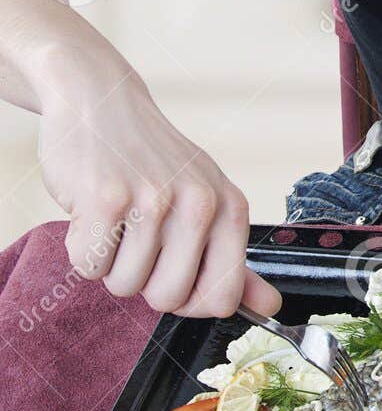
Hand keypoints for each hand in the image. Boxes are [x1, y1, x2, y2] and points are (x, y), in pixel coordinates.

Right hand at [39, 66, 281, 319]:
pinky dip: (81, 248)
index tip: (175, 277)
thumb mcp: (207, 199)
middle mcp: (200, 204)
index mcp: (232, 209)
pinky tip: (92, 212)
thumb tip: (270, 308)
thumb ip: (234, 259)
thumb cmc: (153, 159)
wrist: (101, 101)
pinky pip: (88, 266)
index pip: (224, 298)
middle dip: (144, 282)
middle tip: (138, 241)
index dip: (191, 302)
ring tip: (116, 220)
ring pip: (124, 285)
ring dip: (110, 263)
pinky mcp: (105, 199)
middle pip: (168, 300)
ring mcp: (152, 200)